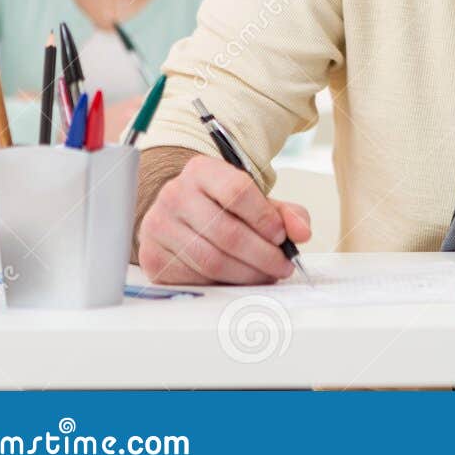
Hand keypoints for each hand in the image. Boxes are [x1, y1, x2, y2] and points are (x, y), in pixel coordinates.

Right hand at [138, 154, 311, 284]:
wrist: (183, 212)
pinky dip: (223, 284)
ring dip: (247, 274)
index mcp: (201, 171)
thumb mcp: (256, 200)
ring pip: (212, 260)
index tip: (282, 237)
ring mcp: (158, 226)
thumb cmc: (222, 205)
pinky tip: (239, 278)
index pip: (237, 192)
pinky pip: (195, 278)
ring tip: (267, 274)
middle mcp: (174, 195)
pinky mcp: (152, 256)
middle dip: (263, 256)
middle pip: (227, 233)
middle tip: (282, 266)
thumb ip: (286, 213)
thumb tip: (302, 233)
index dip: (265, 219)